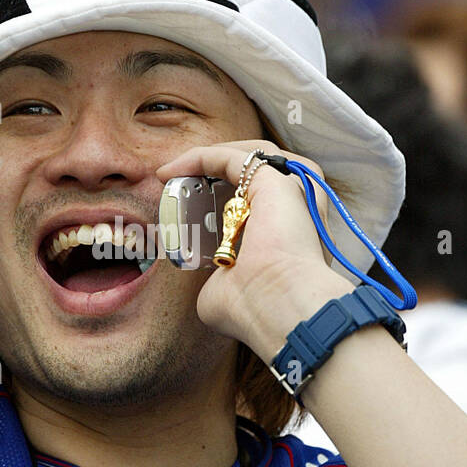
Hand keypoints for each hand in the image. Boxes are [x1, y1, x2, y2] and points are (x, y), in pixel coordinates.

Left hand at [155, 141, 348, 364]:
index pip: (259, 202)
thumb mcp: (225, 292)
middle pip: (257, 172)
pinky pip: (233, 157)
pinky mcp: (276, 180)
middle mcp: (294, 209)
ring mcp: (291, 191)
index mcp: (287, 234)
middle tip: (178, 182)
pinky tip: (171, 171)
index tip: (188, 206)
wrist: (277, 308)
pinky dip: (201, 157)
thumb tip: (211, 281)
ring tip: (175, 170)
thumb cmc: (256, 310)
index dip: (223, 198)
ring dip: (211, 157)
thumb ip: (220, 279)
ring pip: (251, 155)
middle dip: (216, 170)